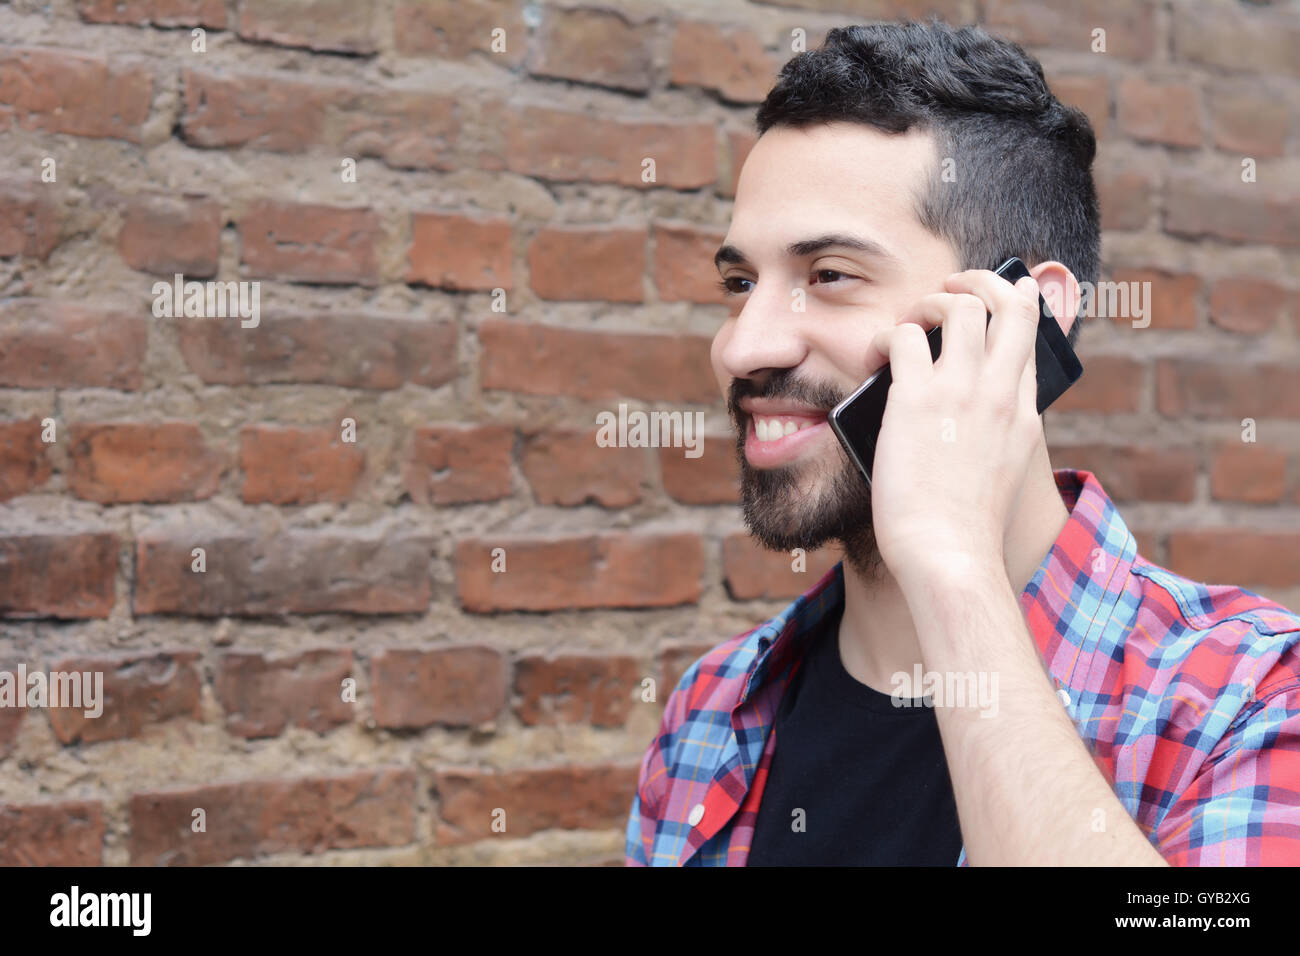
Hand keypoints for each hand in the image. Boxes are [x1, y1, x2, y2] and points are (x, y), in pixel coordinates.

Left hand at [866, 269, 1042, 586]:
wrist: (951, 555)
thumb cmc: (964, 531)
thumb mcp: (1000, 477)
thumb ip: (992, 440)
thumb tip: (963, 421)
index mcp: (1023, 415)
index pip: (1030, 340)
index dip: (1015, 307)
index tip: (1003, 295)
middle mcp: (999, 393)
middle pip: (1009, 305)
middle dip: (982, 280)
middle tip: (953, 285)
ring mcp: (961, 392)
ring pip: (960, 305)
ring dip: (931, 300)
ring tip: (912, 318)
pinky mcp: (917, 399)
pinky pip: (904, 336)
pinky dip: (888, 336)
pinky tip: (876, 356)